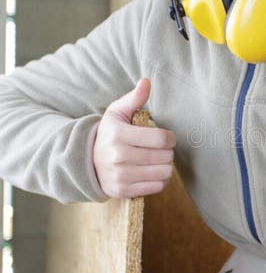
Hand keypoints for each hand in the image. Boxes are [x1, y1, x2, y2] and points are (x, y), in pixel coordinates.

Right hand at [93, 78, 175, 197]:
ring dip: (166, 166)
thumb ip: (134, 98)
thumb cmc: (110, 133)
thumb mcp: (117, 112)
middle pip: (164, 156)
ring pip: (163, 173)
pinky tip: (153, 172)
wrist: (88, 161)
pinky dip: (161, 180)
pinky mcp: (123, 191)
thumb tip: (146, 81)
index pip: (160, 139)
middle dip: (169, 152)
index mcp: (118, 135)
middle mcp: (118, 156)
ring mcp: (120, 176)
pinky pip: (157, 187)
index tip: (168, 138)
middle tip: (162, 149)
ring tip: (159, 160)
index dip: (170, 138)